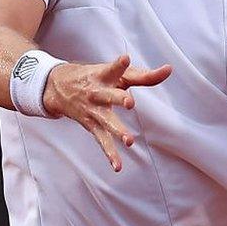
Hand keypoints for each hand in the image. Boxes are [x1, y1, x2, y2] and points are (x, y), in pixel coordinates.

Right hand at [42, 54, 171, 171]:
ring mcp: (93, 110)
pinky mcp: (90, 125)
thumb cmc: (96, 77)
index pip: (113, 68)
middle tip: (129, 102)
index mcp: (104, 76)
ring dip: (117, 130)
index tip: (125, 59)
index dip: (119, 65)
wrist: (57, 86)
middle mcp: (97, 92)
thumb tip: (169, 69)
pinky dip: (109, 154)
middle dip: (119, 99)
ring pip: (106, 121)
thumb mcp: (118, 73)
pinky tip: (118, 166)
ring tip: (129, 141)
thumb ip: (144, 75)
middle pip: (109, 95)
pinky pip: (101, 140)